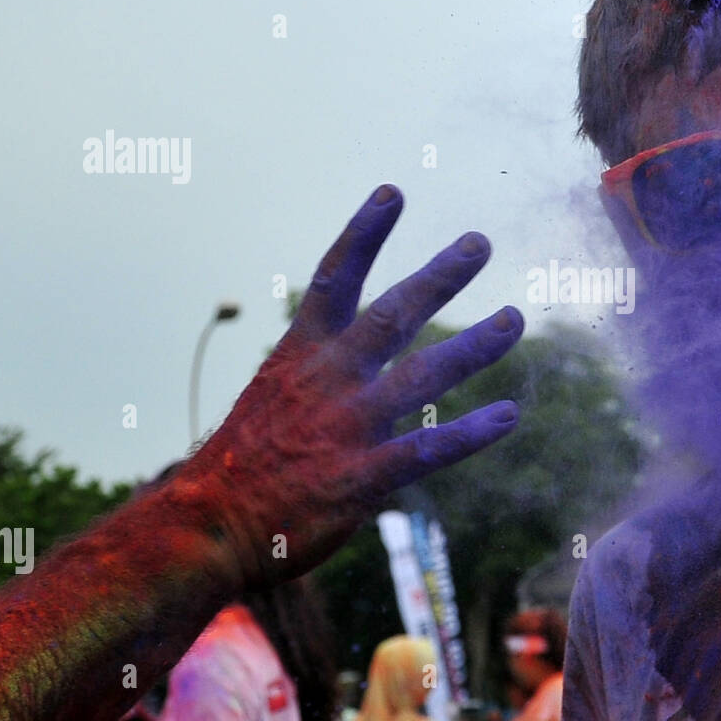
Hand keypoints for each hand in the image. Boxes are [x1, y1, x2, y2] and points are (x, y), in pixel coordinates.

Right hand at [185, 185, 522, 586]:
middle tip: (479, 244)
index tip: (392, 193)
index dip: (364, 233)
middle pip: (392, 313)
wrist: (206, 527)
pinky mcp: (362, 475)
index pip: (332, 278)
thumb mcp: (270, 399)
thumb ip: (316, 376)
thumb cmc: (240, 465)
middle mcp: (327, 379)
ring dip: (474, 344)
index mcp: (299, 354)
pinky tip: (508, 416)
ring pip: (423, 374)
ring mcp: (347, 425)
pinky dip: (471, 432)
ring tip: (513, 318)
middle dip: (439, 276)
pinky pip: (428, 448)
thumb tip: (352, 362)